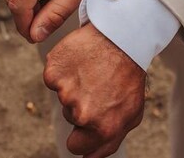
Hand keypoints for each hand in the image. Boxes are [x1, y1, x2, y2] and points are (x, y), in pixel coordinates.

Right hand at [44, 25, 145, 157]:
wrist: (120, 37)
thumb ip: (109, 141)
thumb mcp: (131, 114)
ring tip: (91, 71)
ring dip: (73, 85)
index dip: (80, 135)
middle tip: (97, 85)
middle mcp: (82, 112)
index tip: (85, 123)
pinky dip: (63, 69)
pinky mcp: (53, 72)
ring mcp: (65, 92)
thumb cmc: (127, 75)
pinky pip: (53, 77)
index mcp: (102, 127)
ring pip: (62, 96)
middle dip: (80, 104)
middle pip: (69, 117)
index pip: (75, 147)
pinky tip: (79, 62)